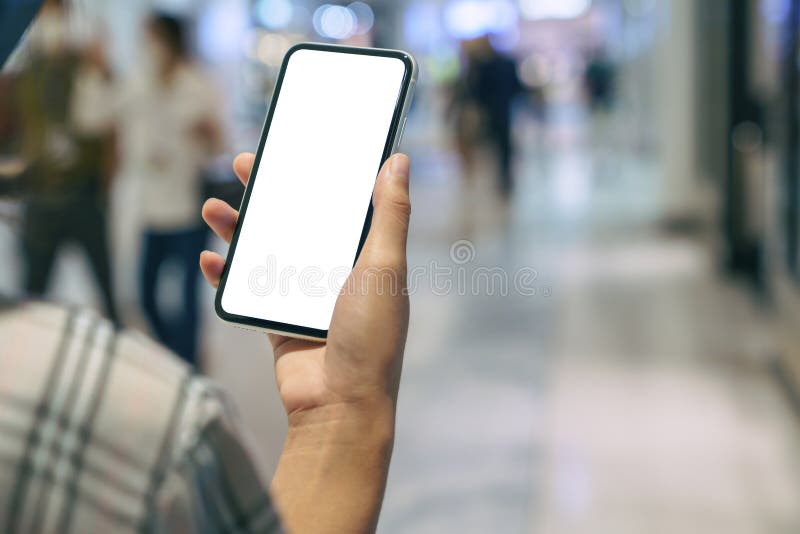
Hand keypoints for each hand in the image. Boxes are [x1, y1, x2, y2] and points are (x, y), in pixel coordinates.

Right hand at [200, 152, 410, 532]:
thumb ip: (390, 214)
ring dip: (239, 229)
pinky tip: (209, 260)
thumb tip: (398, 160)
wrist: (340, 407)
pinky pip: (248, 290)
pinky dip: (227, 275)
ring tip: (213, 208)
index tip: (294, 148)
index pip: (338, 204)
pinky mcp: (278, 321)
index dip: (317, 175)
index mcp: (366, 256)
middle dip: (269, 194)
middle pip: (296, 222)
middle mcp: (335, 272)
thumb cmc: (370, 338)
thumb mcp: (384, 267)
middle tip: (244, 165)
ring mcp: (304, 297)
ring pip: (266, 252)